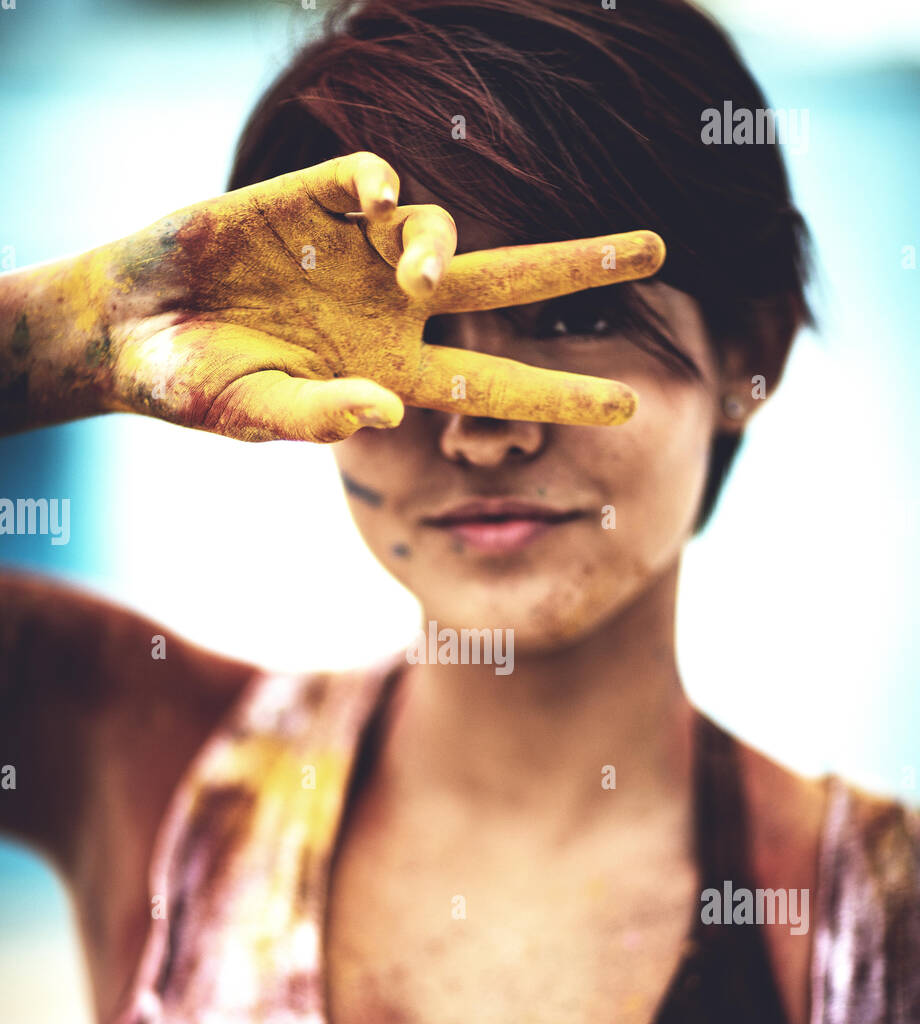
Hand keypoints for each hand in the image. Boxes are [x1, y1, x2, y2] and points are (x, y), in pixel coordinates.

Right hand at [21, 152, 665, 441]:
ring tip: (407, 262)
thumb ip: (319, 417)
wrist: (127, 332)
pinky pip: (359, 182)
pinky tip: (366, 200)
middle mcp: (387, 309)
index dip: (558, 392)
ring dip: (435, 239)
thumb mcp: (253, 416)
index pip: (490, 380)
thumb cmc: (194, 387)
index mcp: (388, 369)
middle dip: (577, 268)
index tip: (630, 404)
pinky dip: (374, 187)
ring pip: (434, 227)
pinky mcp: (303, 203)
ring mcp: (351, 255)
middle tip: (655, 247)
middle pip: (502, 284)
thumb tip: (388, 409)